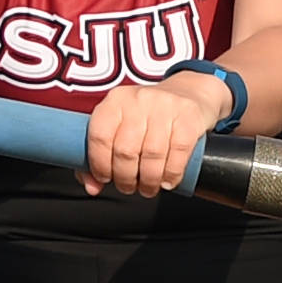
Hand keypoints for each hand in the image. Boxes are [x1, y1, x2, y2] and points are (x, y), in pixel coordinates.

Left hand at [84, 69, 227, 195]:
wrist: (188, 94)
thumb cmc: (147, 117)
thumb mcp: (121, 126)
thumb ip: (100, 155)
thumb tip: (92, 187)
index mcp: (115, 100)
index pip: (99, 136)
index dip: (99, 164)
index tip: (105, 178)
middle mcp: (138, 100)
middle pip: (125, 150)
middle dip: (125, 178)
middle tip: (129, 187)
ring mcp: (165, 106)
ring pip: (152, 154)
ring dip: (149, 181)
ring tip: (148, 188)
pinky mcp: (189, 117)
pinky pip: (178, 153)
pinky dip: (171, 174)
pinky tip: (167, 181)